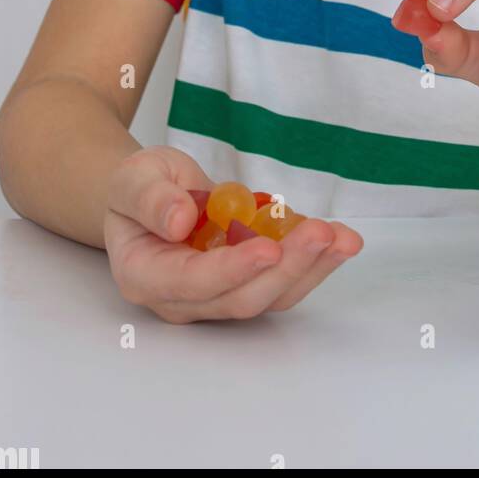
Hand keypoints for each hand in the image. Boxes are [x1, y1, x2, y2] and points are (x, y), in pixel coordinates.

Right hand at [104, 146, 362, 322]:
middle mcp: (183, 299)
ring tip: (344, 238)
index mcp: (145, 276)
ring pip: (271, 296)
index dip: (233, 269)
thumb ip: (150, 198)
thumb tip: (179, 220)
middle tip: (321, 232)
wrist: (156, 195)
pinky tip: (342, 239)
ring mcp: (220, 296)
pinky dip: (316, 261)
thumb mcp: (134, 178)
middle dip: (286, 267)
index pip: (192, 282)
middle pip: (241, 298)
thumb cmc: (140, 188)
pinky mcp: (250, 283)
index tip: (268, 247)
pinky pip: (285, 280)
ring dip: (311, 268)